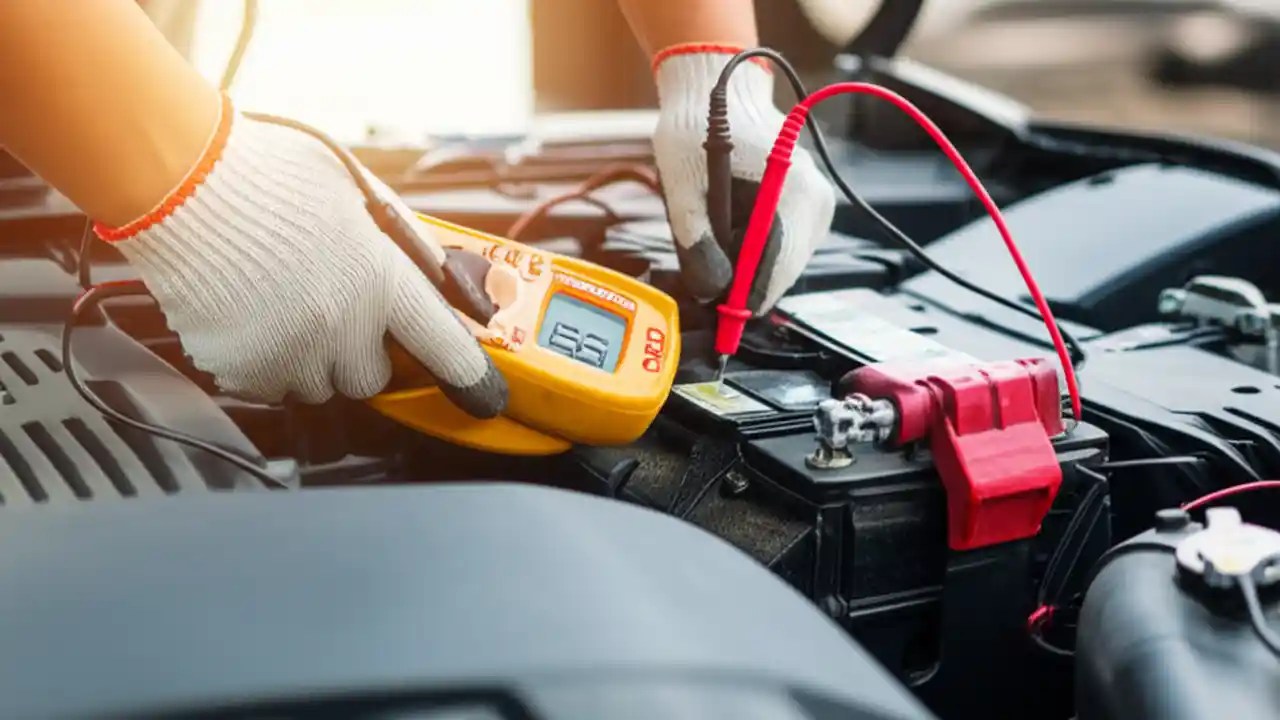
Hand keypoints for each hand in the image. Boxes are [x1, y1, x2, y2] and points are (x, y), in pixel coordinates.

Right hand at [95, 104, 506, 416]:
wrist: (180, 181)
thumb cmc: (271, 175)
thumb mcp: (360, 194)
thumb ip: (405, 244)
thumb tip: (446, 280)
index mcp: (381, 279)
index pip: (445, 347)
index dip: (471, 376)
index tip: (485, 394)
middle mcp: (341, 326)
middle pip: (373, 377)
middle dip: (362, 351)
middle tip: (335, 309)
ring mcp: (289, 352)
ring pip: (319, 384)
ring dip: (312, 357)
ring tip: (284, 302)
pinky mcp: (241, 369)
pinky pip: (269, 384)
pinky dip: (266, 360)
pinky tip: (251, 312)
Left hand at [652, 48, 834, 312]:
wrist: (717, 92)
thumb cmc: (694, 131)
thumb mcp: (681, 187)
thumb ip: (695, 241)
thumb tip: (712, 291)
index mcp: (790, 193)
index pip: (775, 268)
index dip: (745, 299)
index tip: (719, 316)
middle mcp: (814, 203)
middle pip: (782, 273)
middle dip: (744, 285)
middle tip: (705, 282)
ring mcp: (817, 207)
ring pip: (784, 265)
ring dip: (749, 268)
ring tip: (715, 242)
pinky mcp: (810, 210)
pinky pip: (785, 249)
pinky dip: (758, 253)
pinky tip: (732, 233)